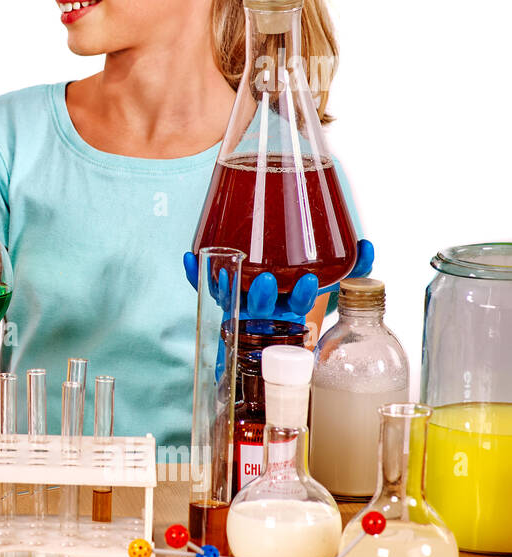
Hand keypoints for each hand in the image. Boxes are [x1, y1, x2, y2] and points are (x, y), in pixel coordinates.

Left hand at [183, 239, 374, 323]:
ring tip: (226, 266)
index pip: (297, 305)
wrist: (274, 311)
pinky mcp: (219, 293)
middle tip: (266, 281)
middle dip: (261, 297)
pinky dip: (195, 273)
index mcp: (290, 306)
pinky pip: (202, 285)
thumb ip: (356, 266)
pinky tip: (191, 257)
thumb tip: (365, 245)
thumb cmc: (303, 291)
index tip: (309, 282)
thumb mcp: (334, 281)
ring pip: (230, 295)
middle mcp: (263, 307)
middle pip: (258, 306)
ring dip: (226, 283)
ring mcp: (239, 300)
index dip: (302, 296)